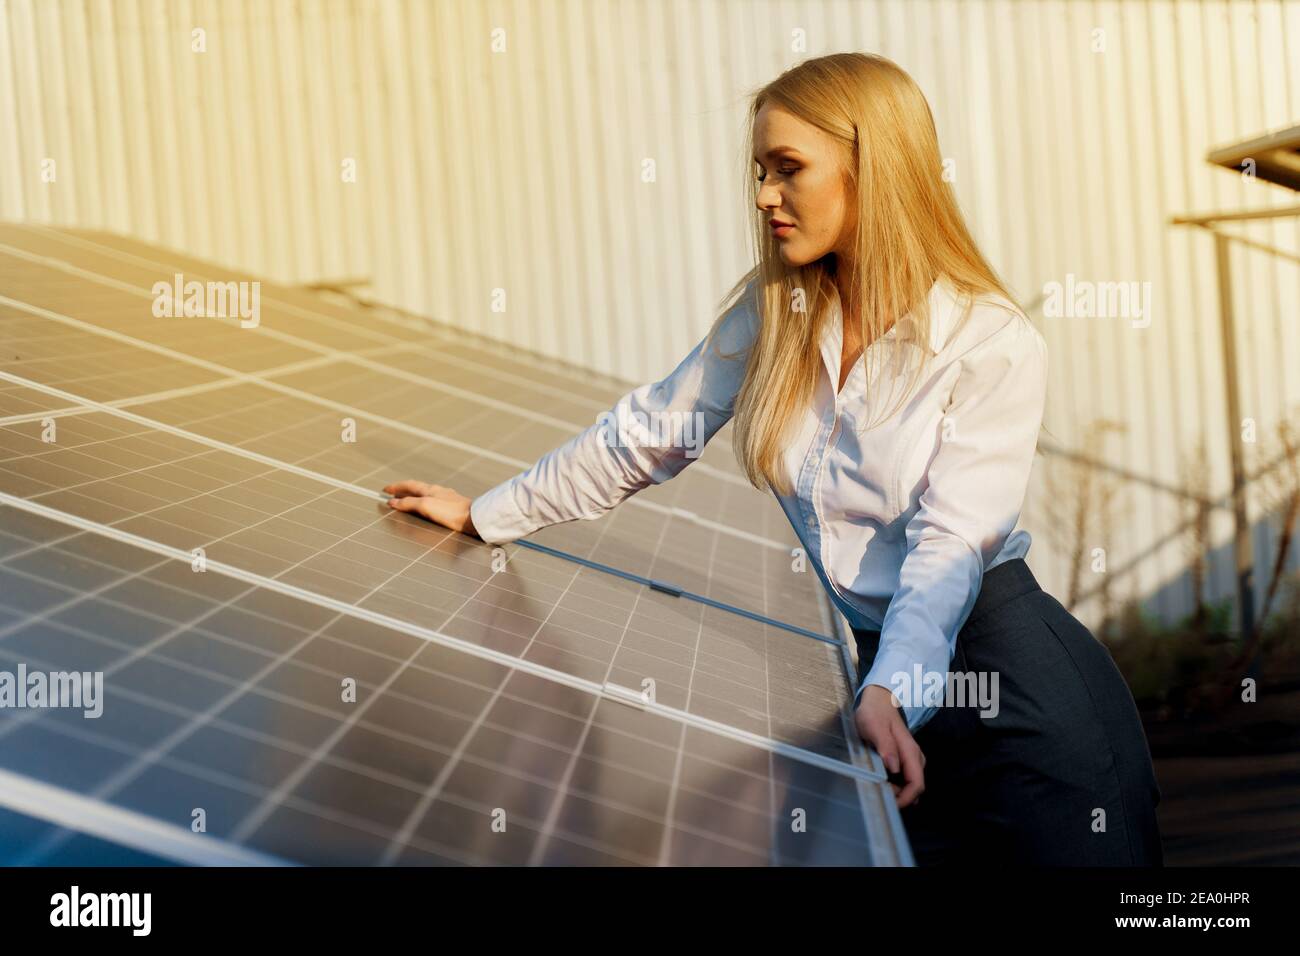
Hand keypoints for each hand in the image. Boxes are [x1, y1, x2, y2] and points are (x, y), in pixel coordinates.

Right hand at [382, 480, 479, 538]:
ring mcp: (446, 498)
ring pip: (426, 494)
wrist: (473, 519)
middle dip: (403, 491)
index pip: (409, 485)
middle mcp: (438, 491)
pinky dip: (424, 503)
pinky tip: (427, 508)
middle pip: (417, 488)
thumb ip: (409, 503)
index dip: (396, 487)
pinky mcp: (453, 507)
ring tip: (406, 501)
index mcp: (430, 490)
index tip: (385, 490)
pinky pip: (434, 501)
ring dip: (413, 497)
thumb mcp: (425, 506)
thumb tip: (393, 502)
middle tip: (392, 494)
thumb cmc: (450, 512)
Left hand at [854, 684, 926, 807]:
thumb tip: (894, 767)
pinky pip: (904, 777)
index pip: (917, 783)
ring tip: (877, 788)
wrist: (879, 700)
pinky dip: (895, 784)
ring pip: (910, 783)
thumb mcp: (874, 726)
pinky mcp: (904, 758)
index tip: (890, 803)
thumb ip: (885, 745)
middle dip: (900, 797)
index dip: (906, 799)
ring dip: (897, 791)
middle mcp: (914, 757)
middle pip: (915, 787)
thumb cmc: (875, 712)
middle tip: (879, 794)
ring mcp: (910, 758)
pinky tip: (881, 782)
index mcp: (910, 751)